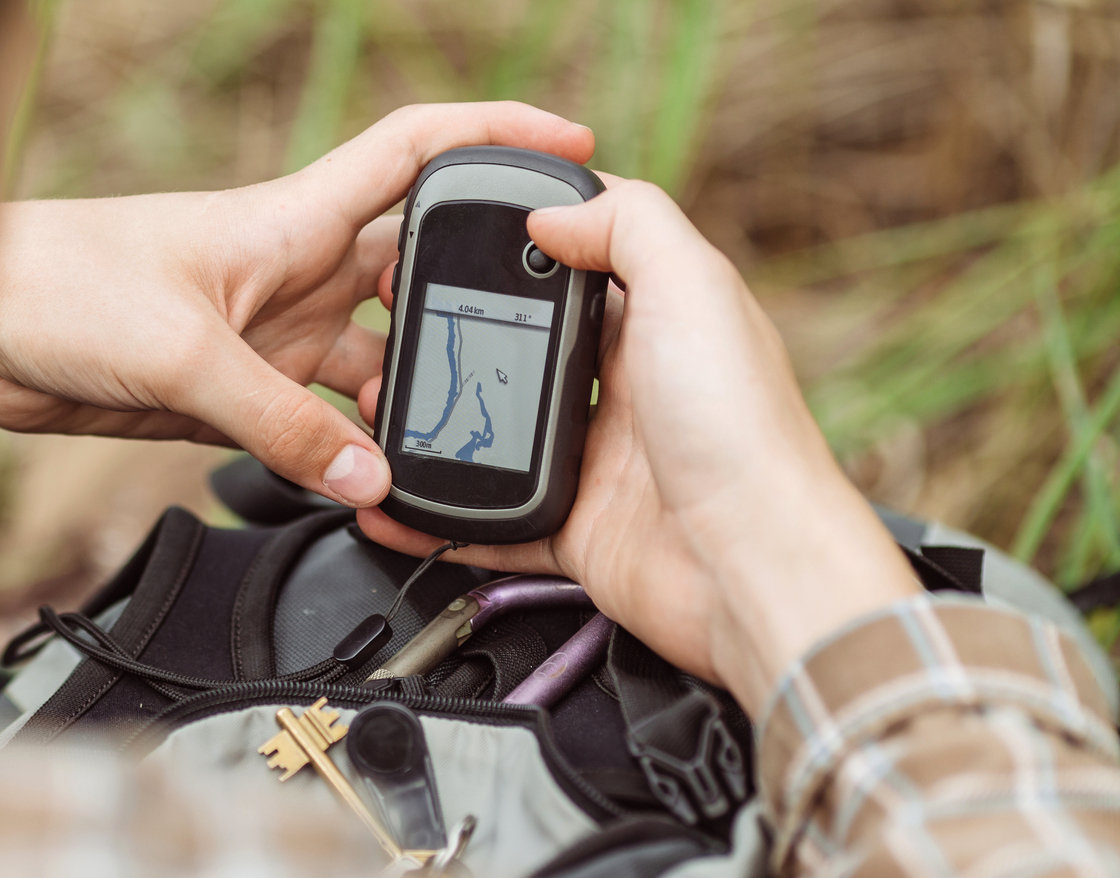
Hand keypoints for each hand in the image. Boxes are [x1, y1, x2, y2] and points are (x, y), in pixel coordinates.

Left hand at [0, 103, 592, 507]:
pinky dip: (343, 450)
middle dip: (470, 299)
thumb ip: (281, 422)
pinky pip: (312, 420)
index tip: (570, 148)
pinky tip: (368, 480)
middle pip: (410, 272)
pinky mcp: (229, 391)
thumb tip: (371, 475)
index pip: (415, 155)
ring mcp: (264, 332)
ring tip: (457, 439)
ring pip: (370, 358)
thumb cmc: (59, 286)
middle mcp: (290, 271)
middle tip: (531, 346)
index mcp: (290, 221)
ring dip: (409, 395)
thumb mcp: (184, 355)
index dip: (495, 138)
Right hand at [356, 179, 920, 710]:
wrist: (752, 564)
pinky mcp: (575, 528)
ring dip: (440, 423)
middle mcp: (628, 387)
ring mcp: (598, 460)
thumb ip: (629, 225)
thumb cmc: (743, 428)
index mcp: (660, 320)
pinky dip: (439, 517)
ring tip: (381, 405)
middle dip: (463, 336)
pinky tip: (395, 502)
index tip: (455, 239)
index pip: (583, 264)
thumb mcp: (694, 286)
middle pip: (527, 348)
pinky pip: (490, 519)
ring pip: (498, 432)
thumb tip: (550, 211)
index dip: (523, 247)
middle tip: (401, 324)